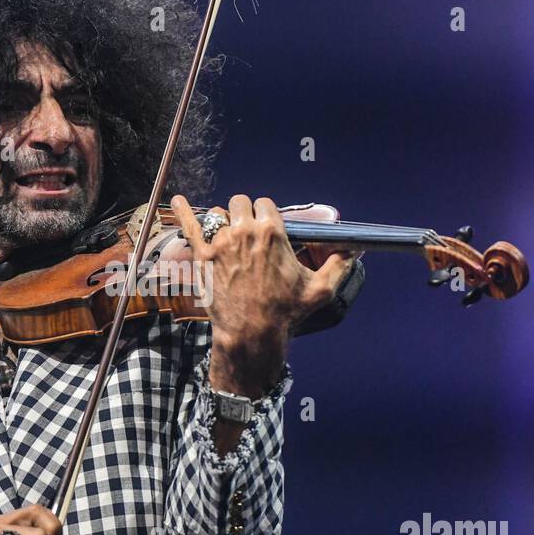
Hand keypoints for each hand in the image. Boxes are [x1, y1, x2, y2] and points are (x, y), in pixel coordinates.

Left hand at [170, 194, 354, 398]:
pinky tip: (178, 200)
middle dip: (246, 215)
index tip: (266, 230)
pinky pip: (190, 225)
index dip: (266, 216)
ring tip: (227, 240)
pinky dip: (184, 210)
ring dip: (224, 222)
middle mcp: (245, 232)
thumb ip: (339, 265)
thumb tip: (355, 250)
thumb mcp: (320, 289)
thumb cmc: (285, 312)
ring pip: (219, 214)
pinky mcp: (202, 256)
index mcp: (273, 232)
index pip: (266, 204)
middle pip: (242, 203)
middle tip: (248, 235)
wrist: (252, 334)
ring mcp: (220, 243)